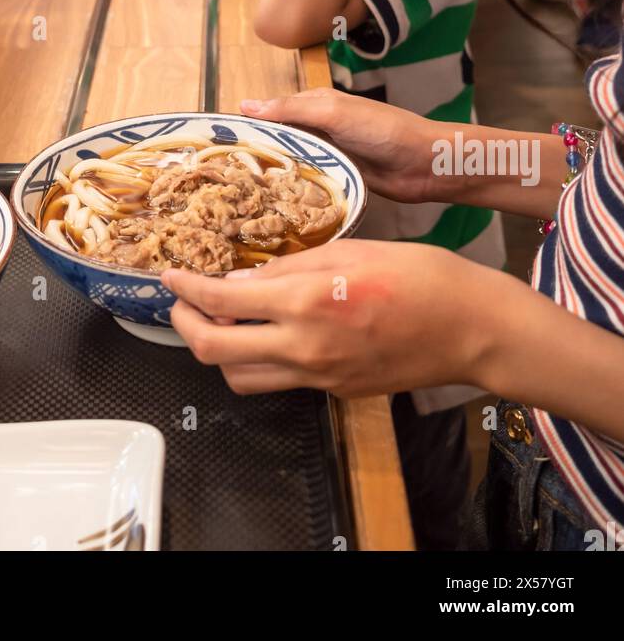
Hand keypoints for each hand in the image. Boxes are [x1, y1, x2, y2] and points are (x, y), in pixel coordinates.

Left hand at [161, 238, 495, 395]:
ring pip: (240, 378)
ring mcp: (319, 377)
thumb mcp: (350, 251)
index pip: (221, 303)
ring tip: (218, 322)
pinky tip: (267, 333)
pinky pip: (280, 382)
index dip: (186, 289)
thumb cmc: (421, 277)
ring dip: (218, 352)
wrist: (471, 327)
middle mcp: (304, 348)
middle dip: (186, 327)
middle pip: (215, 352)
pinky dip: (260, 360)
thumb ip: (290, 268)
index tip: (172, 276)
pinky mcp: (335, 391)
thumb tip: (244, 279)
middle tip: (181, 304)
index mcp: (306, 303)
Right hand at [240, 91, 442, 205]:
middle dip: (254, 154)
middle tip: (220, 176)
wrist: (425, 165)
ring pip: (291, 164)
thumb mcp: (334, 113)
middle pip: (279, 140)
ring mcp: (330, 156)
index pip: (272, 112)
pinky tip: (274, 203)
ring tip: (239, 193)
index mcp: (316, 106)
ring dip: (273, 175)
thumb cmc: (384, 130)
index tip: (216, 142)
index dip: (247, 125)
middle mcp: (320, 130)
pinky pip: (309, 184)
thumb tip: (246, 105)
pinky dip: (293, 190)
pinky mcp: (339, 180)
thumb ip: (292, 110)